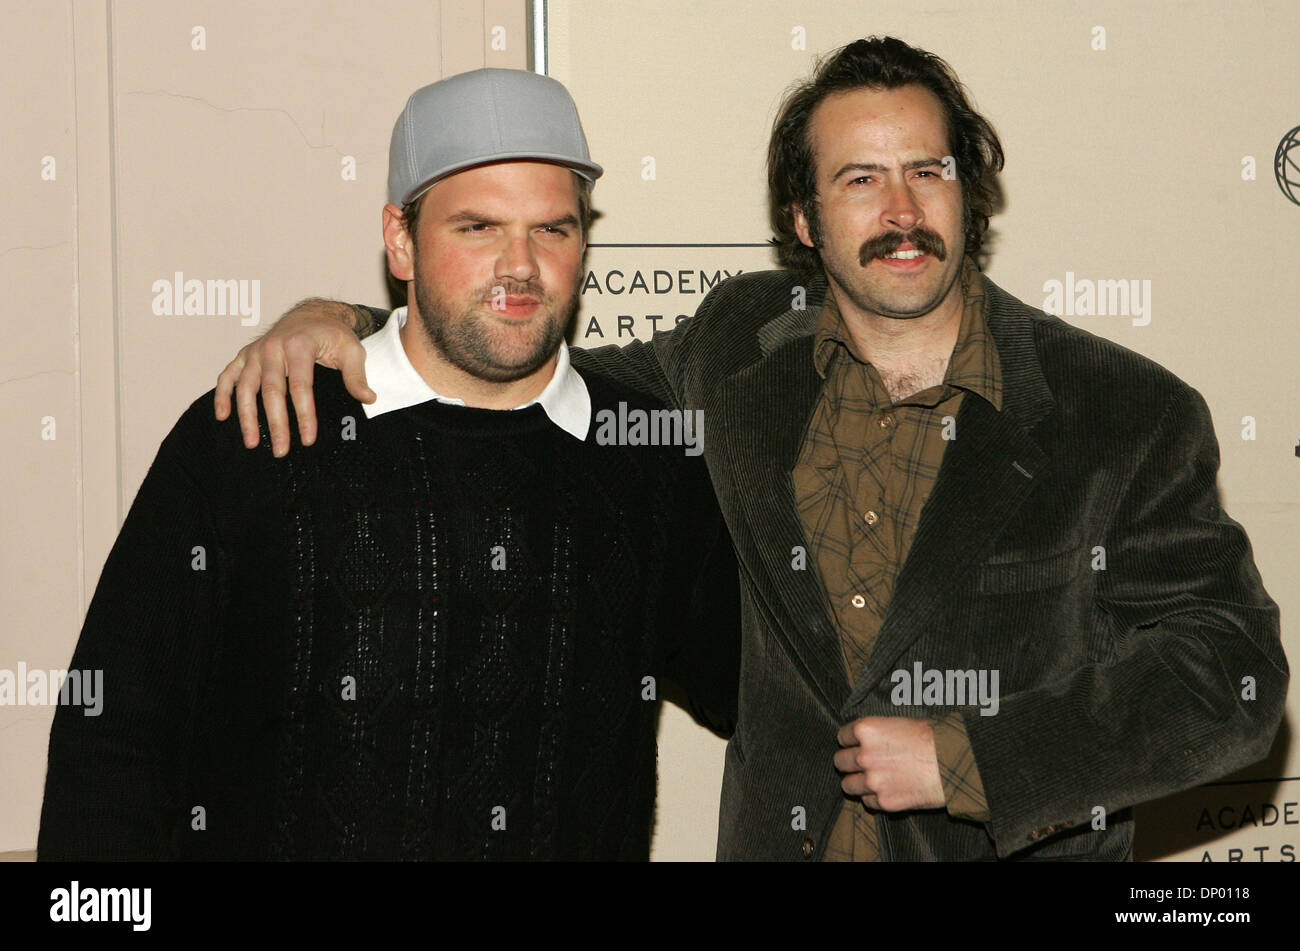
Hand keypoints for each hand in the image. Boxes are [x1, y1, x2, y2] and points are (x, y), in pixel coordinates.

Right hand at [213, 299, 375, 456]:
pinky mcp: (245, 355)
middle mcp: (273, 347)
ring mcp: (256, 351)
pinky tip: (223, 416)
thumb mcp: (352, 350)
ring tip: (252, 442)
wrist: (312, 314)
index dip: (304, 415)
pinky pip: (228, 375)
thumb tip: (368, 398)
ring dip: (246, 416)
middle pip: (271, 391)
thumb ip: (356, 375)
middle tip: (281, 450)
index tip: (308, 439)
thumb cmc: (333, 335)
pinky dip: (222, 394)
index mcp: (299, 345)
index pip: (300, 386)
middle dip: (275, 423)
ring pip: (245, 386)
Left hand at [833, 716, 944, 810]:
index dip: (851, 741)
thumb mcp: (901, 723)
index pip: (842, 736)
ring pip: (848, 785)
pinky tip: (887, 790)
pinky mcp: (884, 802)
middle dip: (850, 762)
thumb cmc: (934, 738)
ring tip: (872, 779)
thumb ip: (878, 733)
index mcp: (867, 730)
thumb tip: (868, 739)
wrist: (954, 764)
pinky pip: (867, 802)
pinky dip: (874, 798)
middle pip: (840, 761)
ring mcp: (872, 781)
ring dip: (858, 782)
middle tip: (862, 764)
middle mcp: (864, 755)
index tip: (856, 745)